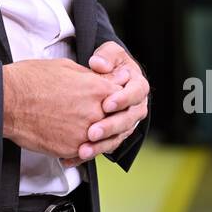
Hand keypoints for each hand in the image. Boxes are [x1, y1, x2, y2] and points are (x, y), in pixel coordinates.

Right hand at [2, 59, 121, 160]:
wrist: (6, 101)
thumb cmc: (30, 80)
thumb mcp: (66, 67)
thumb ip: (93, 75)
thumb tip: (110, 76)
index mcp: (98, 88)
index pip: (123, 95)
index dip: (117, 95)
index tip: (108, 95)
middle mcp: (96, 112)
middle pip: (117, 119)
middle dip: (109, 116)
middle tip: (93, 112)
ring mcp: (84, 133)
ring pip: (103, 138)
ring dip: (97, 133)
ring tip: (80, 124)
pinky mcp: (71, 148)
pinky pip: (85, 150)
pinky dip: (81, 145)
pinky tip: (68, 136)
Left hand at [59, 41, 148, 167]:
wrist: (106, 77)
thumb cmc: (109, 63)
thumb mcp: (110, 54)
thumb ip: (106, 57)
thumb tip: (98, 64)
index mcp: (137, 86)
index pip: (135, 94)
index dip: (122, 100)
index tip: (106, 104)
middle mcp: (135, 107)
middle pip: (127, 120)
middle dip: (110, 127)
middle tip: (92, 132)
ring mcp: (126, 123)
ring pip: (118, 138)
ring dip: (101, 146)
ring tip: (83, 150)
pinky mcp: (114, 135)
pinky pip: (105, 146)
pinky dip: (90, 152)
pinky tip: (74, 157)